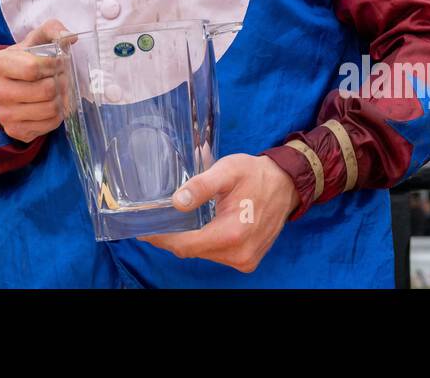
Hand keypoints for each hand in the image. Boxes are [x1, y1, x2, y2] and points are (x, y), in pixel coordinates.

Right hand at [0, 19, 72, 142]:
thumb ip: (53, 29)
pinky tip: (53, 105)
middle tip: (62, 78)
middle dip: (61, 82)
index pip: (33, 68)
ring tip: (59, 91)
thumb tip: (70, 36)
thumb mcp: (37, 39)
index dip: (54, 65)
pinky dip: (58, 115)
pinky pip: (48, 125)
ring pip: (49, 109)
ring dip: (62, 99)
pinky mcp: (14, 131)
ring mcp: (3, 114)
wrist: (12, 86)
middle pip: (45, 91)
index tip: (59, 62)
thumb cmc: (27, 59)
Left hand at [137, 153, 300, 272]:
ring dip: (188, 239)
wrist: (286, 184)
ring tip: (172, 222)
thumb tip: (177, 201)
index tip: (144, 230)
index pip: (185, 245)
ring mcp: (245, 260)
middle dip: (171, 238)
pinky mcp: (248, 259)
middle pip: (192, 251)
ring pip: (203, 253)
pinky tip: (195, 228)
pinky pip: (216, 254)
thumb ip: (201, 185)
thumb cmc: (256, 175)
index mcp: (232, 234)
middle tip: (153, 222)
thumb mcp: (228, 170)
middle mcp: (239, 253)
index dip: (162, 239)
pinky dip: (203, 242)